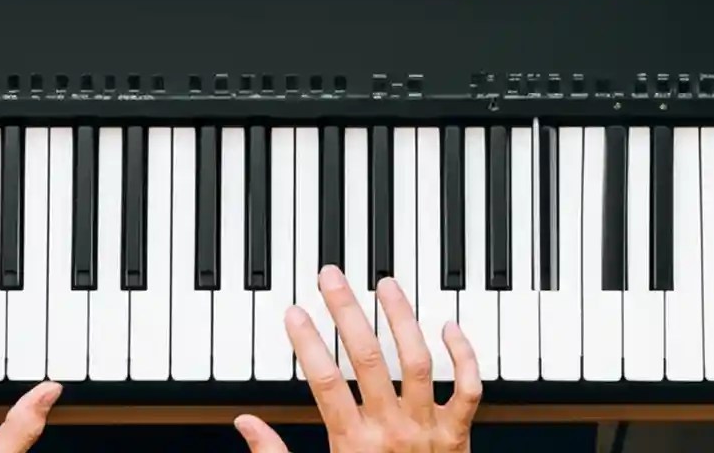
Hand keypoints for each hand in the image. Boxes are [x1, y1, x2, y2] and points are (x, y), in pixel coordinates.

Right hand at [234, 265, 480, 452]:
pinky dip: (465, 356)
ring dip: (402, 319)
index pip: (324, 381)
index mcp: (352, 445)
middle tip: (332, 277)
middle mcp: (391, 432)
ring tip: (386, 284)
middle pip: (368, 359)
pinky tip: (449, 325)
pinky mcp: (459, 435)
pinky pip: (469, 389)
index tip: (294, 312)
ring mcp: (428, 431)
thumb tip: (244, 425)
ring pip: (419, 362)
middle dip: (347, 312)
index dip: (307, 342)